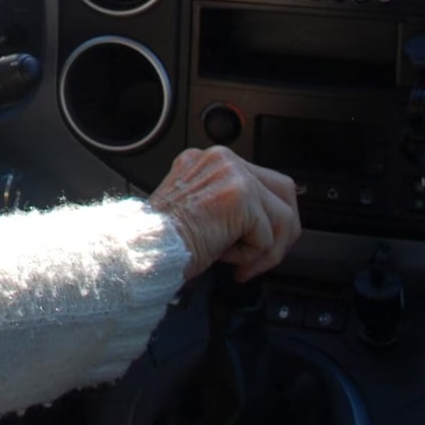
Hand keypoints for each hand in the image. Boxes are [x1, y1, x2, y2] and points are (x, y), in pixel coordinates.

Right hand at [147, 146, 300, 282]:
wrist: (142, 250)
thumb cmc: (161, 241)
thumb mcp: (196, 212)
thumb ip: (227, 205)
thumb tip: (261, 224)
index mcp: (209, 161)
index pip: (261, 181)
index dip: (266, 218)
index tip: (251, 244)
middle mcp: (222, 160)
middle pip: (283, 190)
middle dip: (282, 231)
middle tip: (263, 257)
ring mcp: (232, 173)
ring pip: (282, 216)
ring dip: (266, 250)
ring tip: (238, 264)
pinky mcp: (240, 195)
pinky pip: (268, 235)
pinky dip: (251, 257)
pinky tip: (224, 259)